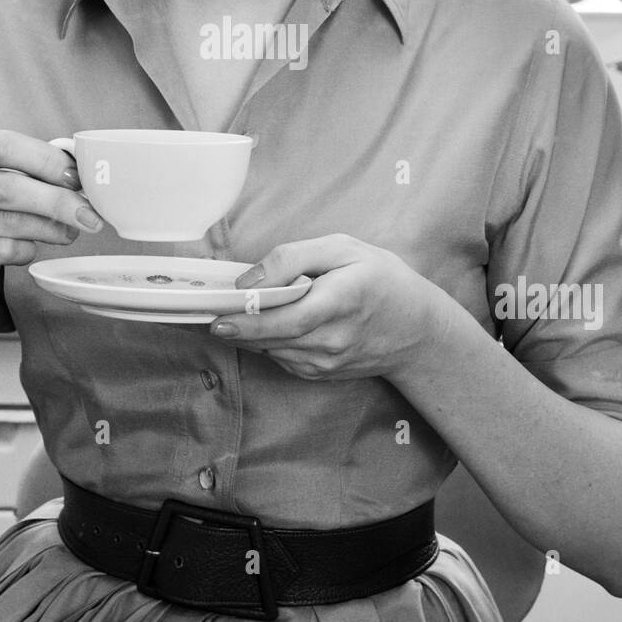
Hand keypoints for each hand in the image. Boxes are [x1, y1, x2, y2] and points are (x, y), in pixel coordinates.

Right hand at [0, 129, 104, 298]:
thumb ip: (29, 168)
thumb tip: (81, 177)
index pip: (4, 145)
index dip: (46, 160)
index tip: (76, 178)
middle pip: (8, 187)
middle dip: (57, 201)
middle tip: (89, 213)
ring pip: (9, 222)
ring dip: (50, 228)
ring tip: (71, 230)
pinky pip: (2, 250)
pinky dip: (27, 249)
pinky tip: (31, 247)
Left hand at [208, 234, 451, 381]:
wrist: (418, 330)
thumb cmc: (381, 279)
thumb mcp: (344, 249)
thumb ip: (293, 258)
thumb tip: (250, 279)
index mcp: (339, 302)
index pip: (284, 318)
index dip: (247, 320)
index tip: (216, 317)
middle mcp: (331, 339)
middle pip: (270, 338)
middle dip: (234, 328)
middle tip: (203, 317)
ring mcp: (326, 362)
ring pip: (271, 350)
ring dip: (246, 335)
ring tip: (226, 316)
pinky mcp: (321, 373)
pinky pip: (282, 358)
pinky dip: (266, 342)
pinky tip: (261, 325)